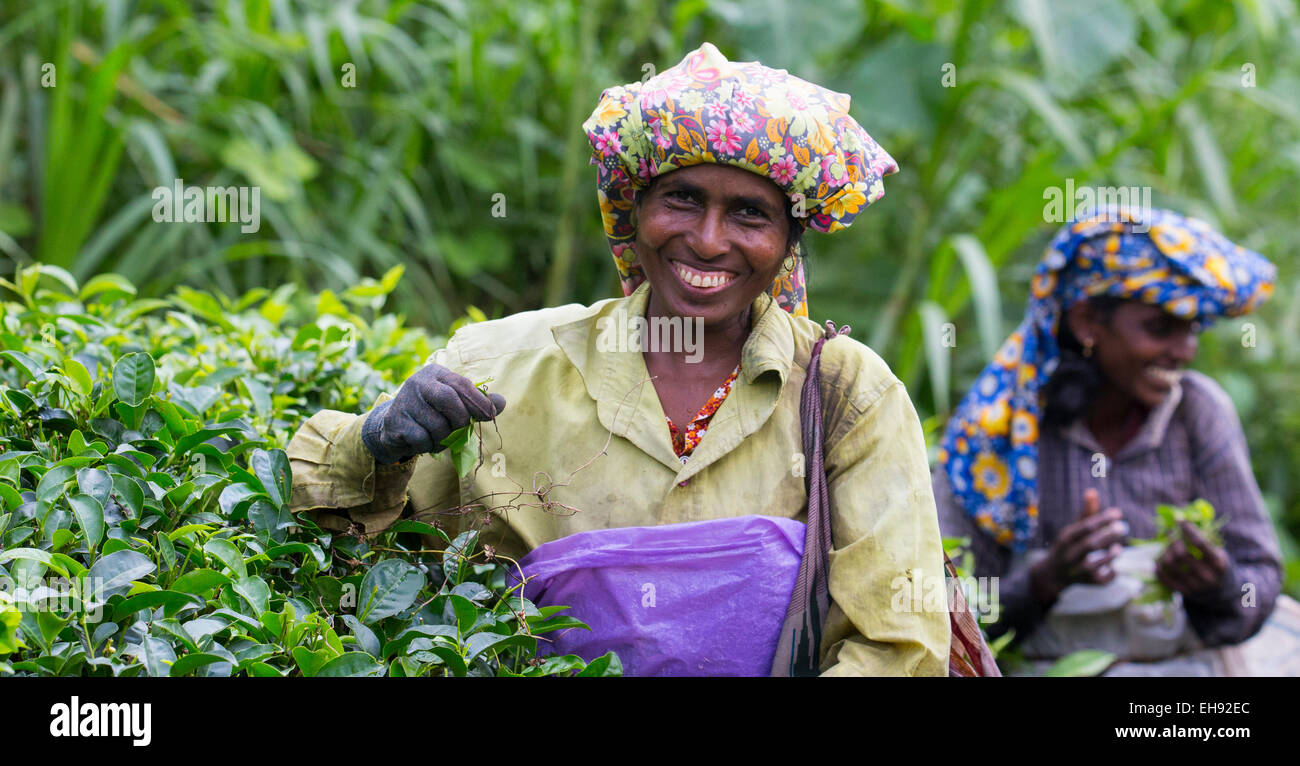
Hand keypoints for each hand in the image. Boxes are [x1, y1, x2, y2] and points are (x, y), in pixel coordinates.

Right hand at [361, 364, 505, 464]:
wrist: (395, 425)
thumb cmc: (433, 412)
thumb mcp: (456, 403)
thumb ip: (478, 403)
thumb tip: (502, 402)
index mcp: (437, 373)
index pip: (462, 384)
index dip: (479, 401)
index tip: (491, 415)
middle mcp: (418, 382)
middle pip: (448, 399)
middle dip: (461, 419)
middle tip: (461, 430)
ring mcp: (404, 401)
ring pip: (436, 425)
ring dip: (444, 438)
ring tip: (439, 437)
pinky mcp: (395, 422)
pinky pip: (422, 439)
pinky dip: (429, 446)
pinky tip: (423, 441)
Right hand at [1031, 488, 1127, 603]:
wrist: (1053, 574)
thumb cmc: (1068, 546)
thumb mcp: (1073, 529)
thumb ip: (1085, 513)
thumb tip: (1092, 491)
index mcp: (1066, 539)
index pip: (1085, 527)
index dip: (1102, 519)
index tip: (1118, 512)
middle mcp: (1068, 555)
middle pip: (1089, 545)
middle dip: (1107, 536)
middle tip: (1122, 527)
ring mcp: (1076, 571)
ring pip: (1094, 565)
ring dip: (1109, 556)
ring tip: (1119, 547)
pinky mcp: (1087, 583)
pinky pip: (1102, 580)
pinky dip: (1110, 573)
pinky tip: (1114, 566)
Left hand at [1155, 521, 1228, 597]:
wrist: (1219, 592)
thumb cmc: (1215, 564)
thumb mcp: (1217, 552)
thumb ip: (1203, 538)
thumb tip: (1181, 519)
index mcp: (1219, 563)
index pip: (1200, 543)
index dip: (1187, 529)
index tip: (1180, 520)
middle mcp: (1208, 576)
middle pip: (1182, 553)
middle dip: (1173, 541)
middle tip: (1172, 537)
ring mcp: (1195, 586)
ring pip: (1170, 564)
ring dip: (1165, 553)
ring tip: (1167, 550)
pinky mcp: (1184, 592)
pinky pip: (1163, 577)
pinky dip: (1159, 566)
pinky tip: (1161, 560)